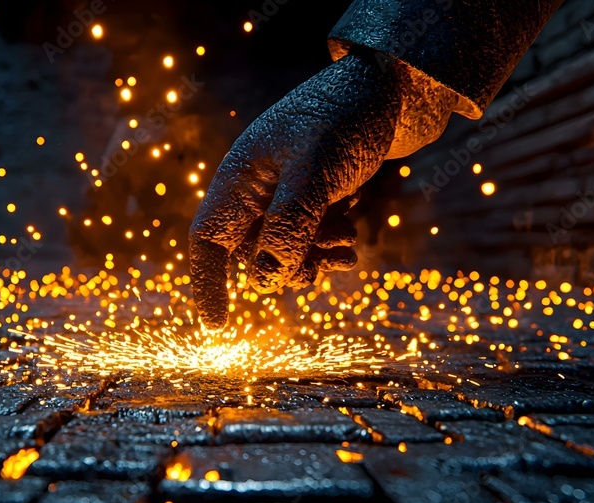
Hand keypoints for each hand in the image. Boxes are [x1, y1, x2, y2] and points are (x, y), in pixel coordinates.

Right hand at [189, 50, 402, 328]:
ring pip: (284, 252)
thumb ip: (290, 223)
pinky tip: (351, 237)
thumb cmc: (342, 118)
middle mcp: (255, 191)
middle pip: (252, 254)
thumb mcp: (316, 170)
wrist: (386, 85)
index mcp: (239, 179)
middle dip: (284, 268)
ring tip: (345, 245)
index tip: (216, 327)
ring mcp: (283, 195)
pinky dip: (327, 247)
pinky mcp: (312, 197)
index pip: (207, 240)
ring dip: (312, 259)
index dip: (207, 284)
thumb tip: (268, 278)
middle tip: (321, 265)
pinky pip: (309, 240)